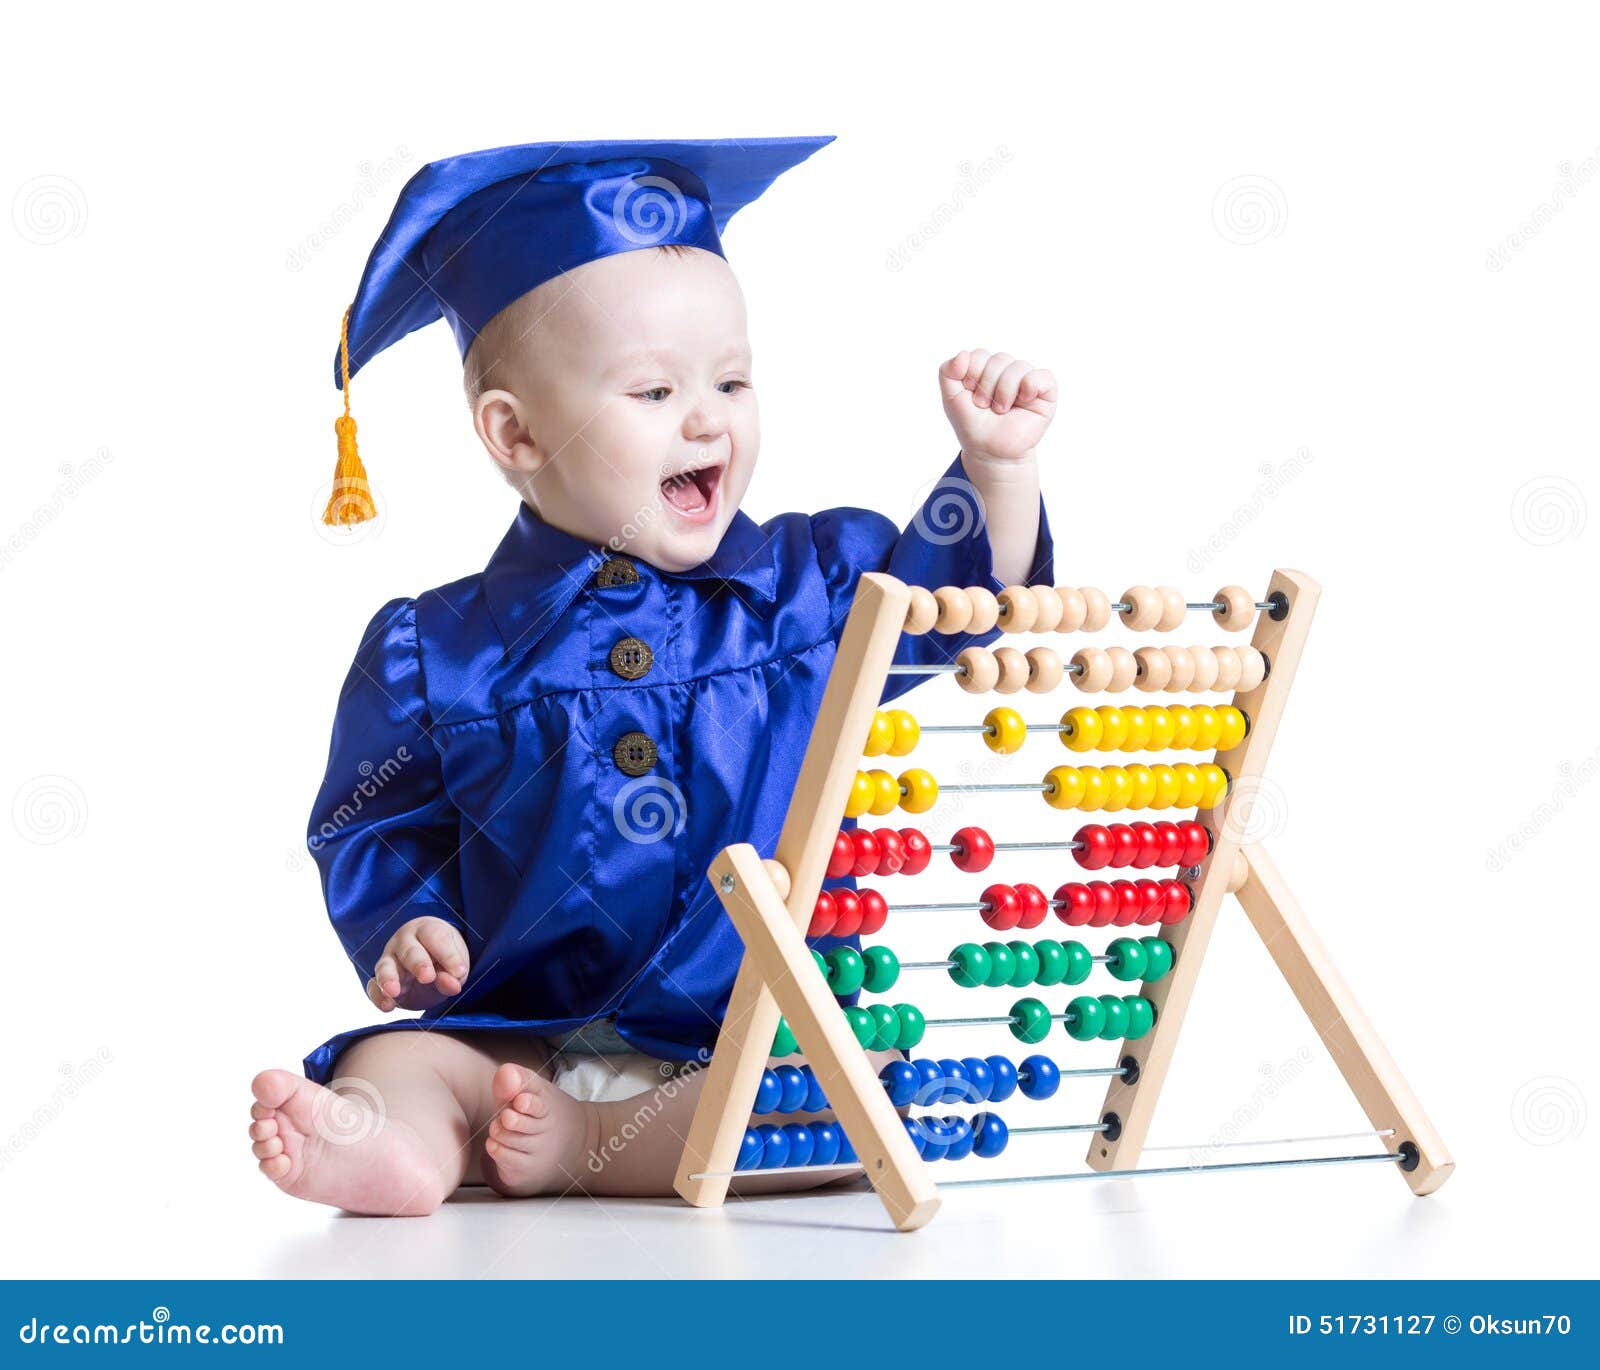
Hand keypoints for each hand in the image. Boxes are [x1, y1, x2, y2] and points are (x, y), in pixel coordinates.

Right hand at [367, 916, 469, 1011]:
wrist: (428, 966)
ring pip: (385, 966)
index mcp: (427, 930)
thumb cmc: (444, 960)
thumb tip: (452, 985)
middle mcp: (404, 942)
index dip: (448, 955)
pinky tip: (387, 1006)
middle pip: (409, 950)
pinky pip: (373, 987)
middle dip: (418, 963)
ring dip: (389, 979)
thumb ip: (454, 975)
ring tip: (394, 992)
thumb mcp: (455, 966)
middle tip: (428, 978)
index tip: (459, 972)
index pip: (436, 937)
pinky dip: (378, 996)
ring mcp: (389, 961)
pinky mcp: (379, 982)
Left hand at [939, 349, 1056, 462]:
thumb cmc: (973, 426)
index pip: (979, 355)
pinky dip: (1031, 386)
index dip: (972, 376)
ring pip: (1018, 366)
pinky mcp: (1045, 392)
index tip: (971, 399)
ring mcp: (1026, 380)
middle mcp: (1007, 371)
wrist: (990, 452)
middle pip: (999, 359)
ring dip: (1005, 391)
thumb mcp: (951, 399)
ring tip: (1002, 410)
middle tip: (986, 407)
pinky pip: (1043, 376)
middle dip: (988, 386)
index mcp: (985, 369)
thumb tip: (963, 354)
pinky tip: (1024, 400)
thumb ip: (947, 372)